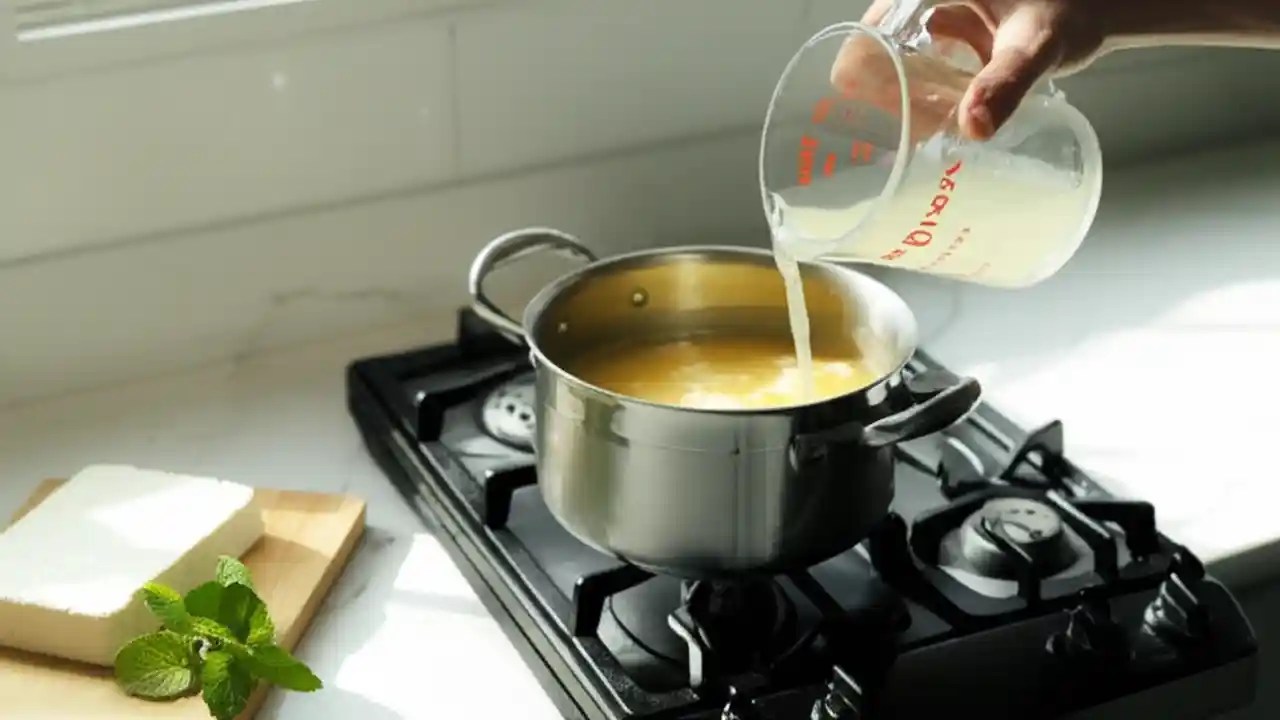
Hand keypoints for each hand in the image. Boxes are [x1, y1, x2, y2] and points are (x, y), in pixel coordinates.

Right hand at [838, 0, 1107, 139]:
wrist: (1104, 5)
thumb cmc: (1074, 9)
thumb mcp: (1036, 43)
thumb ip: (1007, 81)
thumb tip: (974, 127)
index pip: (869, 30)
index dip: (857, 70)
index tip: (868, 113)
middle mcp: (923, 1)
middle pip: (875, 48)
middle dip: (880, 92)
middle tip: (898, 132)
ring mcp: (935, 14)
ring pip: (894, 59)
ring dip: (898, 96)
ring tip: (916, 132)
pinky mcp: (949, 32)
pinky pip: (917, 63)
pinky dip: (921, 93)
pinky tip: (935, 121)